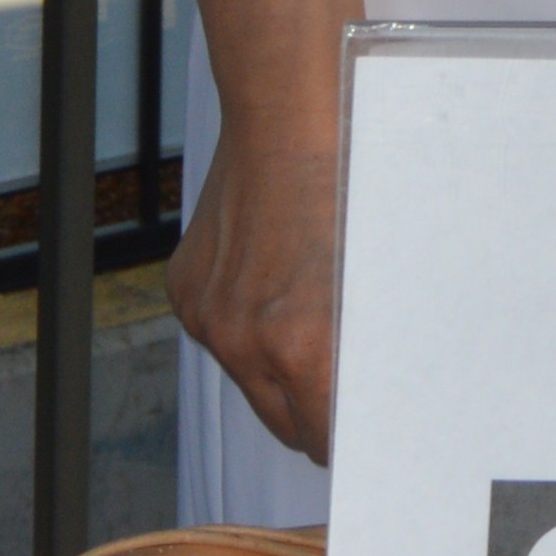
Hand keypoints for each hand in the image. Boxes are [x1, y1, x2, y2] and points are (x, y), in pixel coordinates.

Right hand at [172, 118, 342, 463]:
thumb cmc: (345, 185)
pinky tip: (267, 272)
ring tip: (302, 305)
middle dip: (311, 413)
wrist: (285, 119)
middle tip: (336, 386)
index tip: (354, 431)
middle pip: (284, 426)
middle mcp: (250, 344)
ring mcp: (212, 320)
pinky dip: (242, 320)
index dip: (341, 435)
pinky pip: (220, 334)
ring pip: (249, 381)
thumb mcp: (368, 277)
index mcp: (305, 347)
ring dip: (274, 364)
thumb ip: (358, 342)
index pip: (323, 436)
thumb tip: (360, 389)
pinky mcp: (186, 293)